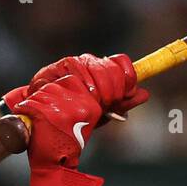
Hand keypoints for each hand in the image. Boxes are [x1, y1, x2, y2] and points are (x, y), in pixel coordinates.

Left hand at [11, 78, 106, 185]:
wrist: (57, 167)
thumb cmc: (65, 146)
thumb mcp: (80, 124)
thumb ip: (76, 106)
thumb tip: (62, 92)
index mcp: (90, 106)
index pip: (70, 81)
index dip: (57, 87)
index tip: (52, 97)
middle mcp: (78, 106)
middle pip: (54, 87)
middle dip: (43, 95)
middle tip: (40, 108)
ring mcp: (62, 110)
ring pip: (41, 94)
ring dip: (33, 102)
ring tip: (33, 113)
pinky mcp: (46, 115)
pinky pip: (30, 103)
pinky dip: (23, 107)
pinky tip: (23, 112)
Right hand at [28, 53, 149, 117]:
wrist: (41, 123)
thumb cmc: (74, 116)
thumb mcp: (104, 111)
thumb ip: (123, 103)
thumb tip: (145, 94)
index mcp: (97, 67)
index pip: (120, 62)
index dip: (127, 78)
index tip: (125, 95)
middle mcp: (82, 62)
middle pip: (107, 67)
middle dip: (112, 89)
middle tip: (107, 104)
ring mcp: (65, 66)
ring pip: (90, 70)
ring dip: (96, 91)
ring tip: (92, 105)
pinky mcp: (48, 74)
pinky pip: (72, 78)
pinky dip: (78, 91)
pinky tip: (77, 100)